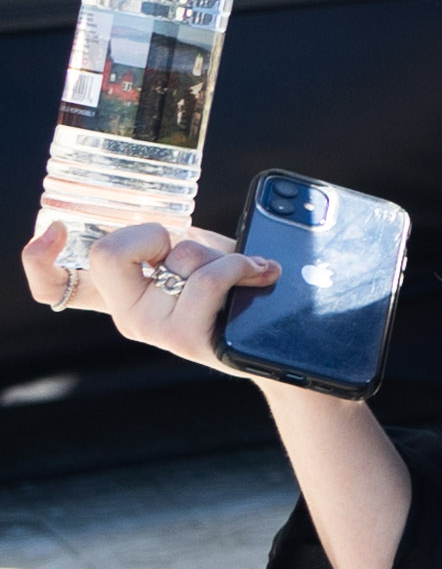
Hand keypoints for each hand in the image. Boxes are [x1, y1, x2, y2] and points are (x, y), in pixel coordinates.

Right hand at [37, 218, 270, 365]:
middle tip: (190, 253)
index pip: (52, 285)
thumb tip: (167, 227)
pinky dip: (241, 265)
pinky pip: (206, 279)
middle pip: (108, 253)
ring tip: (242, 270)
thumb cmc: (232, 289)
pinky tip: (261, 272)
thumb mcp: (191, 258)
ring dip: (220, 254)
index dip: (38, 258)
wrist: (275, 340)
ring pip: (177, 258)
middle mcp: (124, 314)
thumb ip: (166, 244)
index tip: (55, 230)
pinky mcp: (182, 339)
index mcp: (116, 293)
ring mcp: (149, 329)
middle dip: (157, 234)